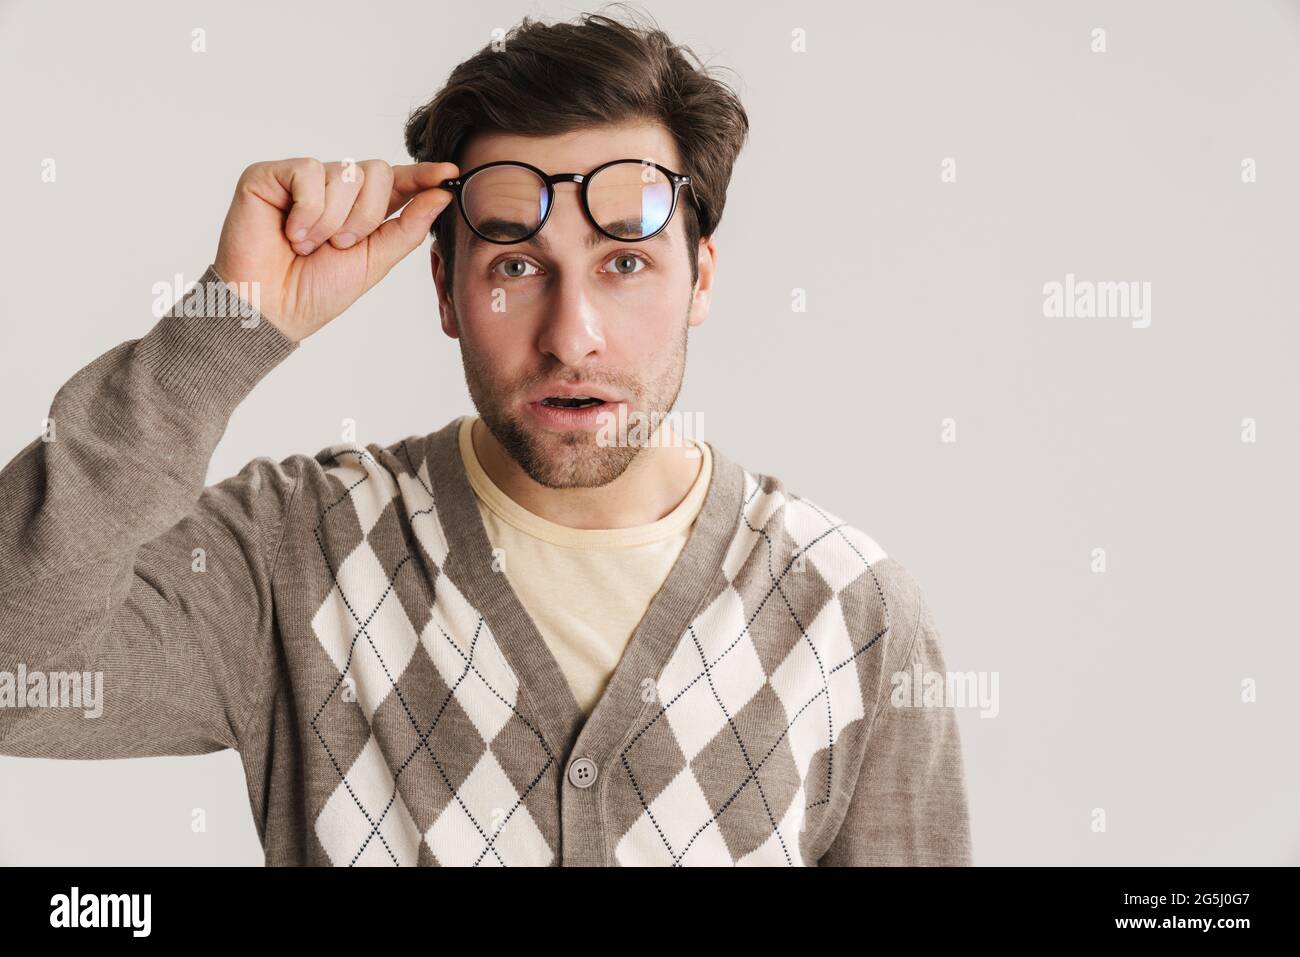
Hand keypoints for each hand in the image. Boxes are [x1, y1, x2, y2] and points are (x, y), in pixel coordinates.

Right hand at [212, 158, 457, 341]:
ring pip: (343, 172)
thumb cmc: (315, 291)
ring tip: (306, 245)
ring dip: (332, 220)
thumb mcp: (374, 262)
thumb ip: (408, 228)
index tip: (450, 172)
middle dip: (365, 215)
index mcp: (360, 209)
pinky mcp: (269, 175)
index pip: (397, 181)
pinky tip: (289, 232)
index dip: (423, 174)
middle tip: (338, 246)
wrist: (270, 308)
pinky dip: (306, 210)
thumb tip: (442, 195)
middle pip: (376, 170)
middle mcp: (333, 189)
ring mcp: (301, 180)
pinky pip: (307, 172)